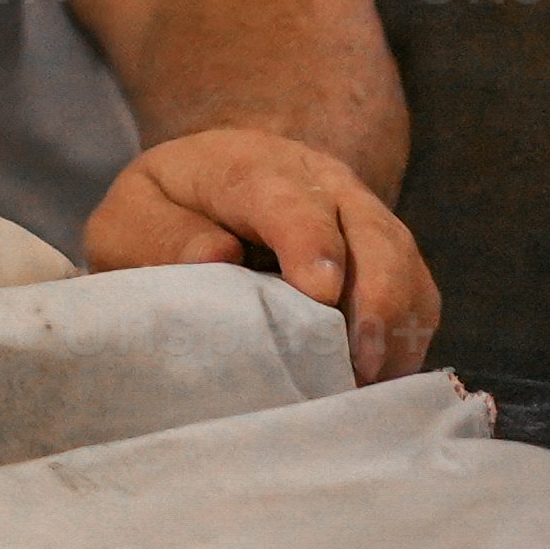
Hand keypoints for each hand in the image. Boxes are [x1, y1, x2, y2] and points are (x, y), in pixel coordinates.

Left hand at [81, 124, 438, 382]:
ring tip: (369, 381)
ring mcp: (362, 215)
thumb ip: (162, 237)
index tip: (320, 292)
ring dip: (397, 324)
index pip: (289, 199)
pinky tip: (380, 376)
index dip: (310, 243)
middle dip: (375, 296)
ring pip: (404, 263)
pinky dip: (407, 334)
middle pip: (370, 231)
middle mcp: (321, 182)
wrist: (218, 185)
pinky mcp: (386, 252)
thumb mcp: (131, 219)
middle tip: (358, 362)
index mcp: (249, 167)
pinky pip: (418, 291)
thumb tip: (217, 259)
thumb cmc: (166, 213)